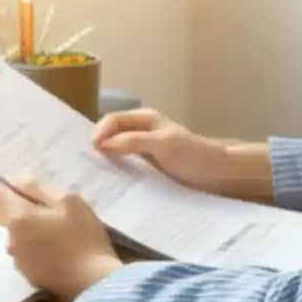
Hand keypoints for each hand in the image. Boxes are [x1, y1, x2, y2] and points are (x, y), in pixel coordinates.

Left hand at [0, 177, 122, 301]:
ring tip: (60, 232)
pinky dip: (38, 247)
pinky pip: (27, 252)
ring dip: (33, 229)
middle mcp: (10, 238)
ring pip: (20, 234)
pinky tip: (59, 251)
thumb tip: (15, 179)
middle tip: (56, 209)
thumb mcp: (68, 201)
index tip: (24, 181)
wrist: (93, 283)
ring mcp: (17, 259)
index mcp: (18, 217)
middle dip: (27, 207)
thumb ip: (38, 187)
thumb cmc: (84, 237)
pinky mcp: (27, 275)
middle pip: (11, 213)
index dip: (7, 182)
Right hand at [92, 110, 272, 199]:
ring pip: (116, 150)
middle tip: (83, 163)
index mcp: (144, 119)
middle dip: (97, 145)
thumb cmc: (194, 155)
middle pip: (110, 134)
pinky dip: (115, 170)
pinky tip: (109, 183)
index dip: (99, 132)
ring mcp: (143, 149)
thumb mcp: (164, 145)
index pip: (112, 120)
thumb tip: (102, 143)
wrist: (218, 173)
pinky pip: (125, 165)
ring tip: (92, 174)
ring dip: (104, 159)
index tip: (92, 149)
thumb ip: (135, 142)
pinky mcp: (147, 166)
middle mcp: (140, 131)